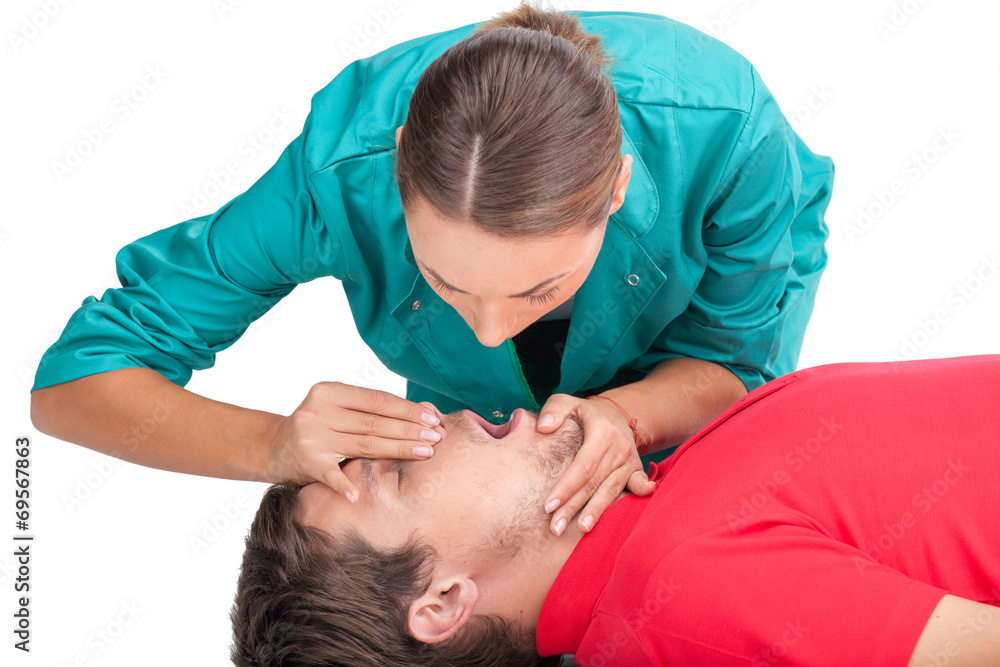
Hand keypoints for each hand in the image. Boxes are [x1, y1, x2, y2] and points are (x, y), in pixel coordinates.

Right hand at [266, 381, 444, 500]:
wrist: (273, 447)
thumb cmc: (319, 426)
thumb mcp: (338, 409)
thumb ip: (369, 410)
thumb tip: (422, 413)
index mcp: (329, 392)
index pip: (377, 400)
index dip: (406, 409)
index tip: (432, 418)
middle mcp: (318, 411)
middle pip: (374, 423)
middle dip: (409, 431)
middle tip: (437, 438)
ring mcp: (311, 438)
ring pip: (364, 445)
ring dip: (398, 450)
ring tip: (425, 453)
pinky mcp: (306, 463)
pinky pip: (330, 475)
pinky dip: (343, 485)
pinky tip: (358, 494)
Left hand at [537, 394, 655, 535]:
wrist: (616, 415)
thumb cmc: (584, 414)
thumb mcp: (567, 402)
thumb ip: (553, 411)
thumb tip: (544, 428)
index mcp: (602, 433)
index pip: (582, 466)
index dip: (566, 487)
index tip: (548, 506)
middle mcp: (619, 448)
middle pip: (594, 483)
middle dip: (574, 507)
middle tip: (556, 528)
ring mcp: (629, 461)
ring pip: (611, 490)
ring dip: (596, 512)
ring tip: (581, 529)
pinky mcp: (636, 470)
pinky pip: (635, 486)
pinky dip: (637, 497)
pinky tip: (630, 511)